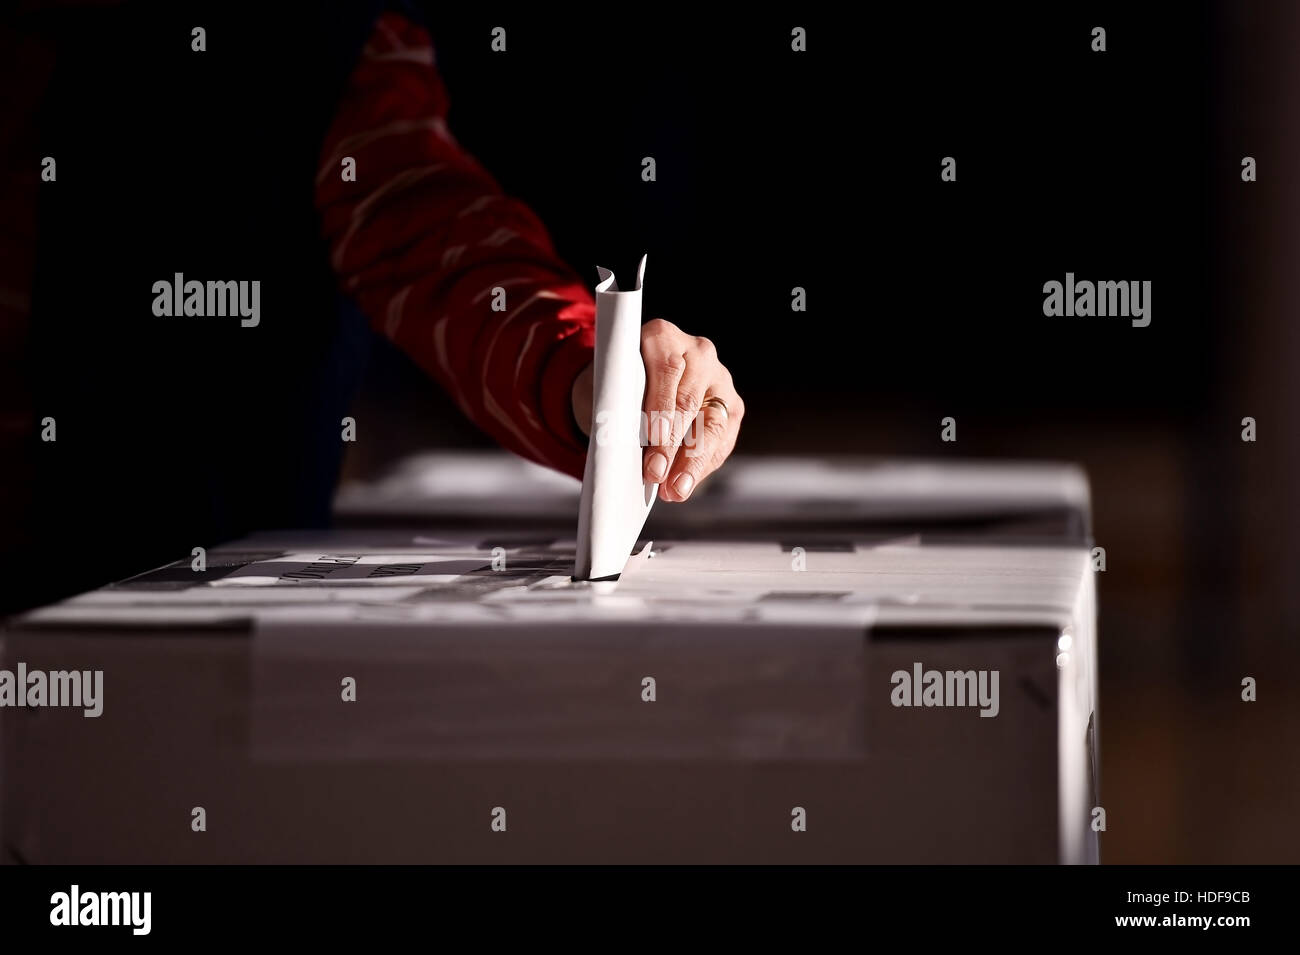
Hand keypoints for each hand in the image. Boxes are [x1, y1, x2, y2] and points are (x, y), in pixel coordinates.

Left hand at [571, 319, 743, 501]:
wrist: (632, 384)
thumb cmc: (617, 387)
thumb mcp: (608, 387)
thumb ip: (616, 406)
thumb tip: (620, 447)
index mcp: (663, 336)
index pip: (667, 371)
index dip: (660, 407)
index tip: (652, 438)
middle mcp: (698, 352)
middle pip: (690, 401)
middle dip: (673, 444)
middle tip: (656, 474)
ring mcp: (719, 379)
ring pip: (712, 425)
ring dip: (692, 462)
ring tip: (675, 490)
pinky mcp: (731, 406)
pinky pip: (722, 440)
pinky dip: (702, 466)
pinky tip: (685, 484)